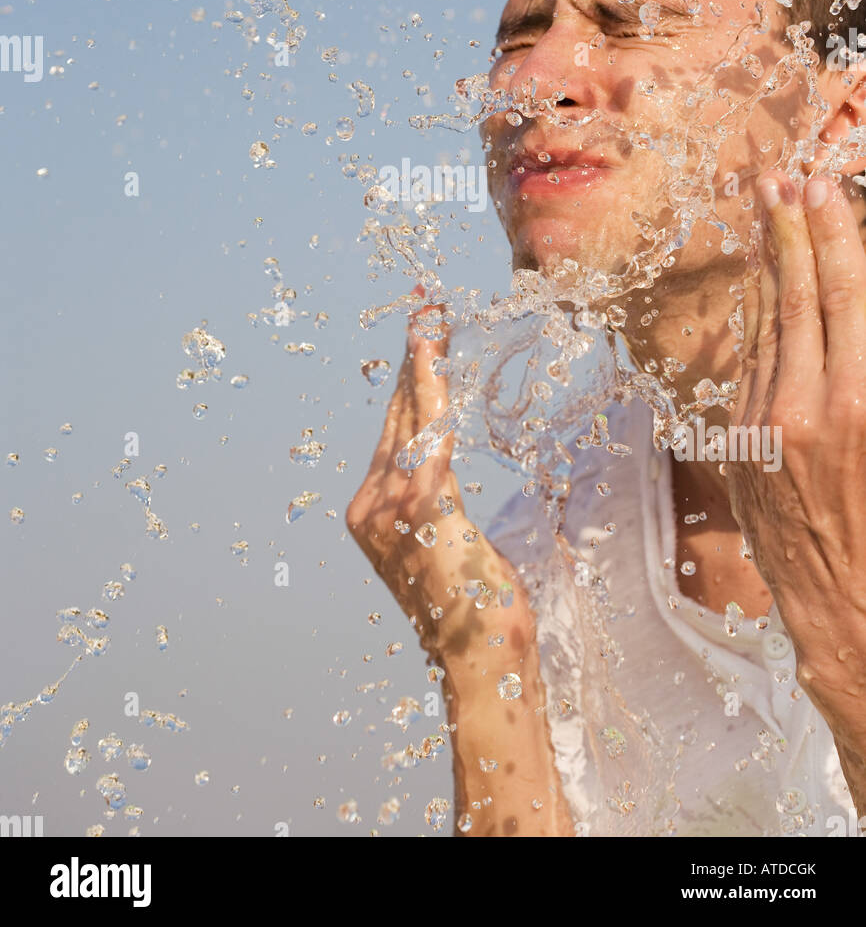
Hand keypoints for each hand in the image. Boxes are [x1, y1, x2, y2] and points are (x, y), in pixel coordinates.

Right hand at [346, 288, 533, 670]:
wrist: (480, 663)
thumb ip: (442, 509)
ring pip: (409, 416)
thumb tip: (445, 486)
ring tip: (431, 318)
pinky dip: (433, 390)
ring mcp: (389, 507)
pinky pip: (430, 433)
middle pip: (395, 414)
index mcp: (374, 514)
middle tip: (425, 308)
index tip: (419, 337)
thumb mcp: (454, 547)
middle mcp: (370, 506)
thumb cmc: (479, 614)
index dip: (407, 383)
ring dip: (423, 362)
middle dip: (412, 358)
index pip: (392, 432)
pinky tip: (437, 358)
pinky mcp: (422, 506)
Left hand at [726, 172, 865, 758]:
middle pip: (799, 298)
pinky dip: (751, 317)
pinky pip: (747, 364)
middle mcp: (806, 410)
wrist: (851, 613)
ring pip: (764, 325)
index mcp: (861, 405)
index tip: (824, 190)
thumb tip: (855, 307)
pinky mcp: (740, 447)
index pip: (846, 297)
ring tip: (764, 214)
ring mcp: (765, 429)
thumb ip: (864, 361)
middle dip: (792, 234)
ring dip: (764, 265)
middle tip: (782, 180)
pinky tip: (754, 283)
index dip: (834, 238)